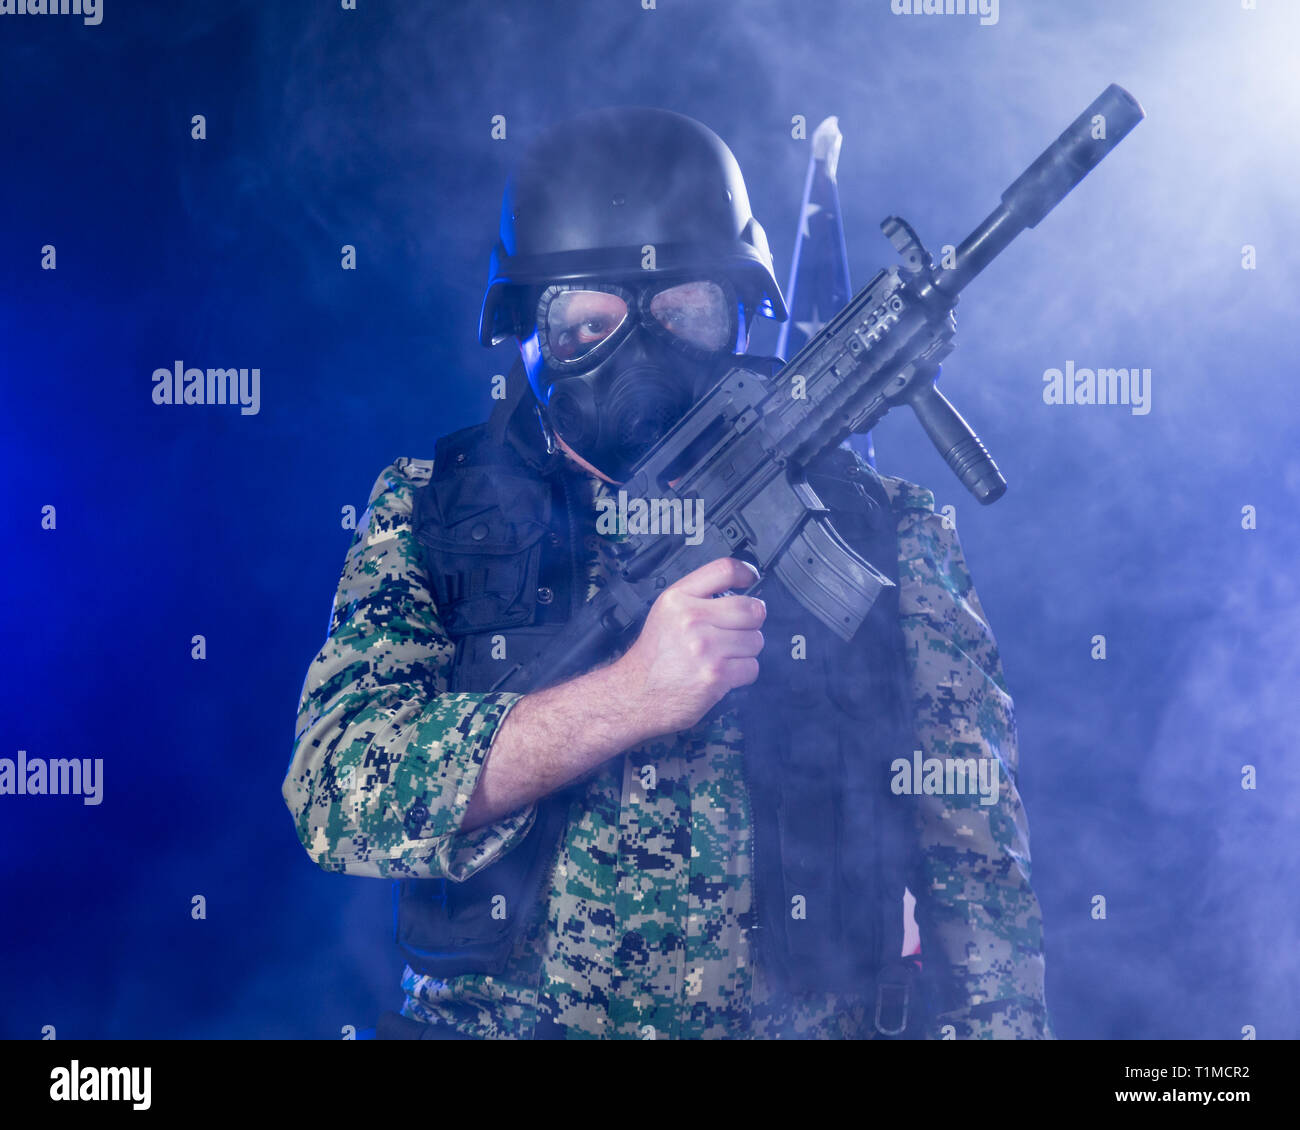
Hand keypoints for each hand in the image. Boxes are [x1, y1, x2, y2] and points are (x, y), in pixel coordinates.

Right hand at [610, 556, 765, 739]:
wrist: (636, 694)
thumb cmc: (654, 657)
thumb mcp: (666, 613)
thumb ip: (697, 597)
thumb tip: (740, 589)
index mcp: (678, 599)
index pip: (724, 570)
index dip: (746, 572)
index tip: (751, 578)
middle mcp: (691, 619)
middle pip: (752, 608)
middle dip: (752, 620)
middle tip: (738, 629)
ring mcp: (705, 647)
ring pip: (755, 640)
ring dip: (746, 650)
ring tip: (724, 655)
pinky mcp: (716, 675)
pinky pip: (752, 667)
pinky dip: (743, 673)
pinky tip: (723, 673)